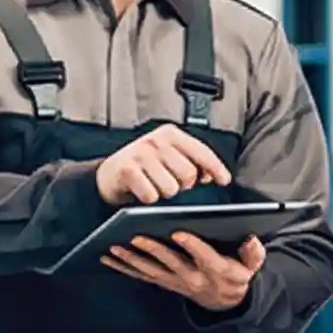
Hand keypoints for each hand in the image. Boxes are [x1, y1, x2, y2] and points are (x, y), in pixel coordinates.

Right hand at [95, 124, 231, 205]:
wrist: (109, 173)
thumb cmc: (143, 165)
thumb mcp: (168, 156)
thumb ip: (190, 161)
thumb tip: (210, 176)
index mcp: (170, 134)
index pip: (201, 151)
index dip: (216, 168)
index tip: (224, 180)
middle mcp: (157, 140)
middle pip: (189, 174)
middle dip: (184, 185)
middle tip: (173, 184)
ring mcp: (141, 154)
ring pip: (171, 188)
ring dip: (165, 193)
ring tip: (155, 186)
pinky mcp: (128, 170)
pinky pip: (151, 196)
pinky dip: (149, 198)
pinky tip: (143, 191)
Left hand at [102, 232, 266, 311]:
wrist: (227, 302)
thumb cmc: (238, 274)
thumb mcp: (252, 266)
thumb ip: (253, 253)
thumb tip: (252, 240)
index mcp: (216, 270)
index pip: (203, 257)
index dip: (192, 245)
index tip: (179, 232)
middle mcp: (193, 279)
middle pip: (171, 263)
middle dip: (153, 249)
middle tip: (136, 236)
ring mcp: (176, 283)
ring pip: (151, 271)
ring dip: (131, 260)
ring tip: (113, 247)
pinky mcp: (165, 283)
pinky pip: (142, 276)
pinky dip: (124, 267)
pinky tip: (108, 257)